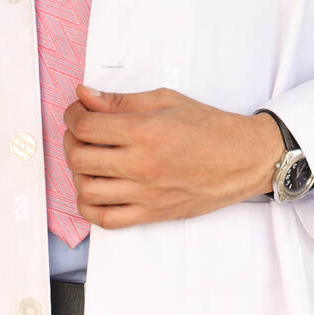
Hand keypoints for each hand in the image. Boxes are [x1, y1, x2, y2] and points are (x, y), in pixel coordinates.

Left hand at [62, 84, 283, 228]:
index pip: (86, 127)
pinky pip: (106, 219)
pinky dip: (89, 205)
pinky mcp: (151, 214)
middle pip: (79, 158)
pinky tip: (94, 188)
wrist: (242, 159)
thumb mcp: (164, 100)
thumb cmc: (207, 126)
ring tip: (89, 157)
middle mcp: (142, 166)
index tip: (77, 110)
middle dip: (71, 140)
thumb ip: (120, 101)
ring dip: (78, 171)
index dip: (72, 115)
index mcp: (145, 132)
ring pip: (87, 190)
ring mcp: (146, 194)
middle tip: (80, 131)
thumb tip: (85, 95)